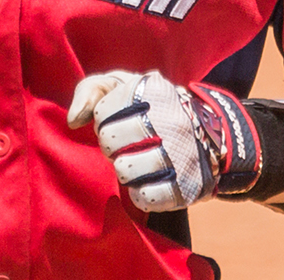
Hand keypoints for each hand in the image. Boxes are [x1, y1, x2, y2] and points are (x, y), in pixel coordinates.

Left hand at [68, 69, 259, 211]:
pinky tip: (149, 180)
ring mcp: (181, 154)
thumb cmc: (149, 108)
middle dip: (111, 146)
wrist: (209, 136)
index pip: (103, 113)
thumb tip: (74, 120)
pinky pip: (144, 197)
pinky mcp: (186, 186)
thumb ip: (90, 90)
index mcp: (154, 89)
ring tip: (136, 162)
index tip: (119, 121)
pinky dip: (140, 192)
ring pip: (125, 171)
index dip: (104, 121)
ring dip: (125, 169)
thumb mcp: (123, 86)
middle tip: (125, 145)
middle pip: (110, 142)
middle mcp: (171, 119)